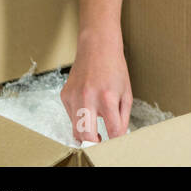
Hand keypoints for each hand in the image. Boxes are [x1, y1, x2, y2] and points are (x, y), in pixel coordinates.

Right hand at [60, 27, 132, 143]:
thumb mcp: (126, 92)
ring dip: (85, 131)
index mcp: (107, 98)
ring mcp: (73, 97)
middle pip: (86, 136)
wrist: (97, 47)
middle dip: (94, 143)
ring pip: (75, 129)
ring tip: (95, 126)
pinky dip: (79, 117)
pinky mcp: (64, 95)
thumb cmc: (115, 68)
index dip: (114, 140)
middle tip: (100, 142)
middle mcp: (88, 98)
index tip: (115, 142)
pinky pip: (71, 116)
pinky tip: (87, 106)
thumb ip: (123, 116)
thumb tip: (118, 135)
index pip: (112, 131)